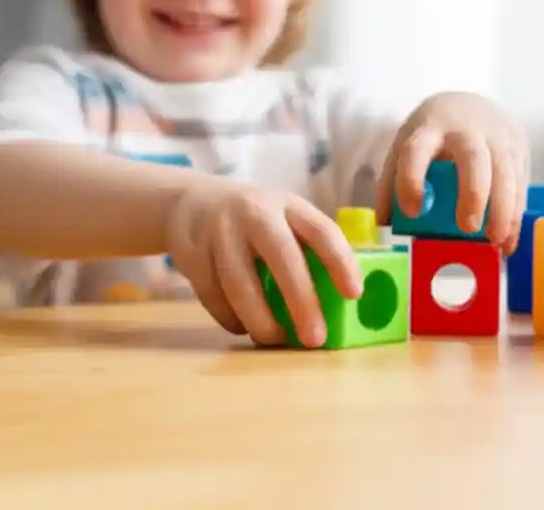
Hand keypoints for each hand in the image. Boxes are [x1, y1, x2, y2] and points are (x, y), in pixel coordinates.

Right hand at [165, 176, 361, 346]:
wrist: (189, 203)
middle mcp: (255, 213)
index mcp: (288, 205)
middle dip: (302, 302)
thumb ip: (307, 248)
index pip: (322, 230)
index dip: (341, 262)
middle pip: (283, 258)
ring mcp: (220, 232)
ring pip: (241, 285)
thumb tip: (340, 302)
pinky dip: (231, 319)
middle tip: (316, 339)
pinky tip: (244, 327)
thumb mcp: (283, 217)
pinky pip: (214, 297)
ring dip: (261, 320)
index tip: (354, 294)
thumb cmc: (254, 220)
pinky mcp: (192, 254)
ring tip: (276, 340)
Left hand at [374, 91, 529, 254]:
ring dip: (504, 209)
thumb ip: (392, 182)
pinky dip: (516, 215)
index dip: (412, 179)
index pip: (417, 150)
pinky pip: (520, 184)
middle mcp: (466, 129)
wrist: (471, 105)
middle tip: (467, 228)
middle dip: (473, 193)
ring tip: (495, 240)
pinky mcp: (518, 149)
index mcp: (429, 127)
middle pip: (473, 157)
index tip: (413, 211)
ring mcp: (497, 137)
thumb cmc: (433, 134)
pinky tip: (508, 240)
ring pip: (505, 171)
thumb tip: (386, 224)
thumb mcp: (407, 145)